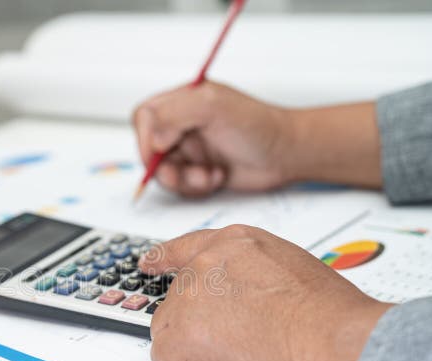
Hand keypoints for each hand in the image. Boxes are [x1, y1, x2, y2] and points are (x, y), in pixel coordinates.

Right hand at [132, 82, 293, 197]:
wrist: (286, 154)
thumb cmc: (260, 125)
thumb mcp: (214, 107)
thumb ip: (175, 114)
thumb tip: (150, 137)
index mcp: (182, 101)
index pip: (145, 117)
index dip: (144, 137)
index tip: (157, 152)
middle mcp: (183, 125)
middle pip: (148, 149)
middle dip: (164, 166)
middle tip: (182, 172)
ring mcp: (190, 150)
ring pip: (163, 171)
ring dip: (183, 179)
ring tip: (206, 176)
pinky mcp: (198, 171)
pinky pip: (180, 186)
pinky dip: (195, 187)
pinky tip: (216, 177)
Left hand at [139, 225, 391, 360]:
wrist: (330, 339)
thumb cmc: (325, 312)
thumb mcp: (286, 263)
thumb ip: (248, 269)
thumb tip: (239, 292)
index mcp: (232, 243)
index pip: (186, 247)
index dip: (165, 258)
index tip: (149, 263)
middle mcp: (205, 264)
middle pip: (176, 299)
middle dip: (196, 321)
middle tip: (235, 338)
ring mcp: (189, 297)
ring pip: (168, 329)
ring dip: (191, 345)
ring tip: (236, 351)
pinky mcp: (181, 334)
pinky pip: (164, 357)